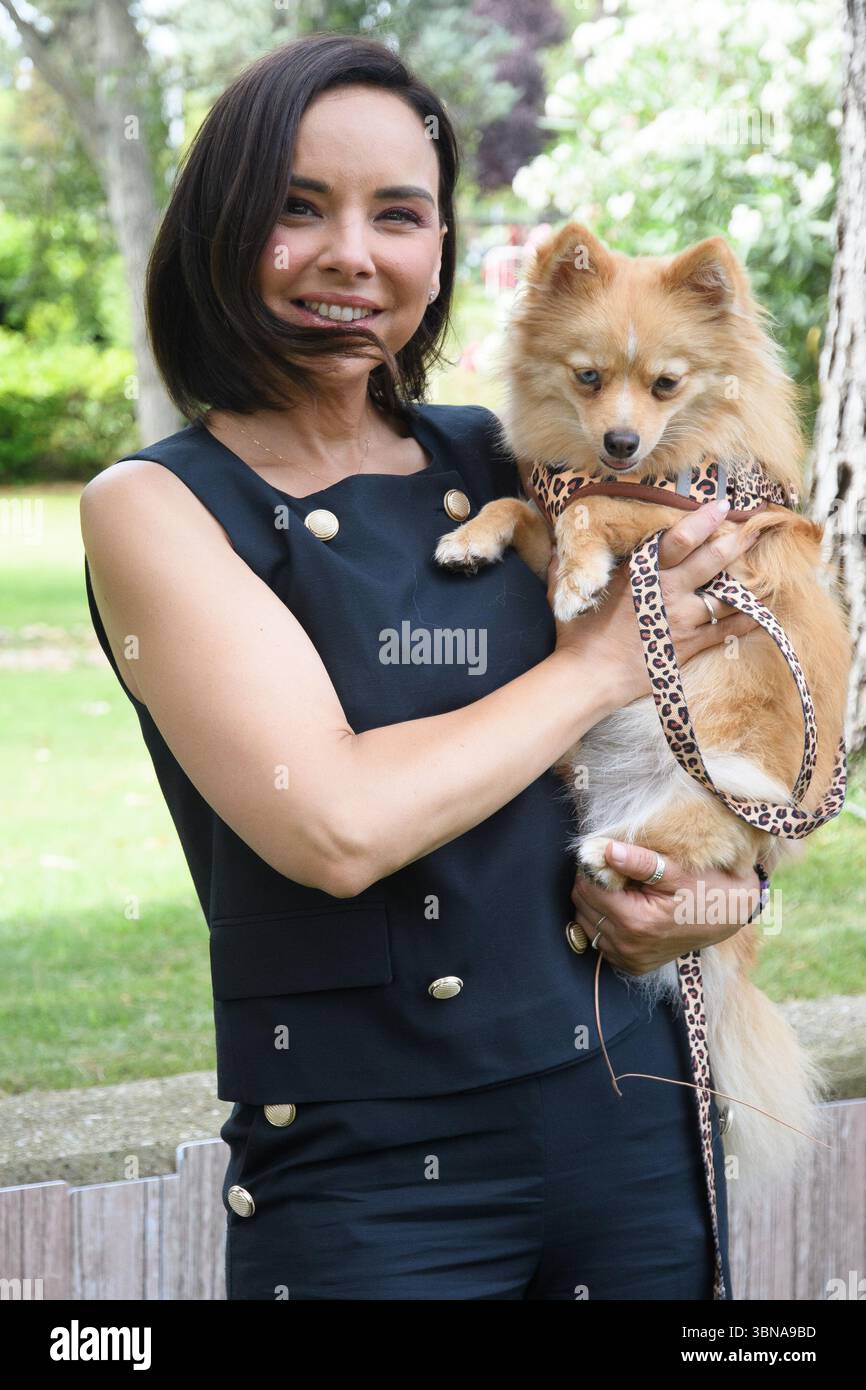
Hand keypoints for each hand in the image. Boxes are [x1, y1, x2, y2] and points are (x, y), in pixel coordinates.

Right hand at [548, 500, 761, 708]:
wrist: (588, 677)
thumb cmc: (575, 634)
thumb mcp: (565, 591)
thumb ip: (567, 564)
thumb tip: (559, 544)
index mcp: (641, 574)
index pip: (678, 539)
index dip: (703, 520)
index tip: (721, 506)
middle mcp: (668, 592)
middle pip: (712, 560)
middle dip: (735, 541)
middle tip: (753, 529)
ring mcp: (683, 620)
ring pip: (726, 594)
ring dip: (746, 581)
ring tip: (764, 569)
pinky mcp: (690, 646)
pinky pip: (727, 631)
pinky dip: (747, 621)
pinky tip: (761, 612)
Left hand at [569, 841, 761, 974]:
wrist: (727, 917)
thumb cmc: (703, 889)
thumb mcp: (676, 871)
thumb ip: (640, 862)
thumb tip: (608, 851)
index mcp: (636, 921)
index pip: (588, 887)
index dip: (592, 867)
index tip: (606, 854)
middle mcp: (628, 946)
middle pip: (582, 904)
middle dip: (592, 883)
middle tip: (615, 870)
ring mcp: (628, 959)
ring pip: (585, 922)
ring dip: (595, 903)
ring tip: (622, 890)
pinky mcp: (631, 966)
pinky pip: (599, 939)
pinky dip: (604, 922)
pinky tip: (625, 909)